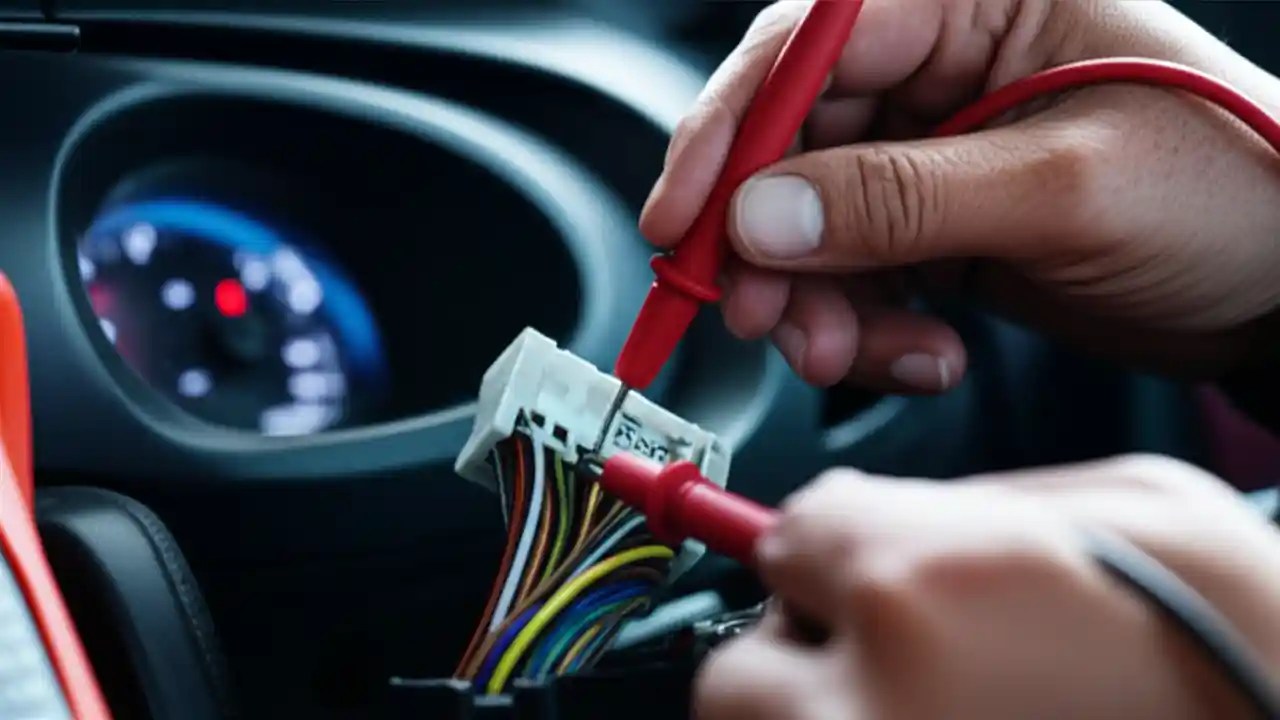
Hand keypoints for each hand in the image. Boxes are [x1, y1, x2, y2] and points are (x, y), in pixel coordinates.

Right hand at [641, 0, 1279, 391]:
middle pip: (792, 142)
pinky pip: (856, 272)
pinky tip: (920, 354)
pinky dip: (866, 325)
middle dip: (768, 243)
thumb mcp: (1061, 189)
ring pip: (812, 220)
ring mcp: (933, 151)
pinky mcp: (936, 224)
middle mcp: (942, 65)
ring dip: (815, 301)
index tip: (685, 220)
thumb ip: (903, 198)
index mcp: (974, 2)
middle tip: (764, 319)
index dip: (730, 129)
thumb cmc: (1227, 194)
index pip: (810, 44)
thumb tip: (761, 216)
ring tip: (852, 355)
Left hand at [694, 455, 1279, 719]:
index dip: (830, 545)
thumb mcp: (1120, 504)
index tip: (844, 561)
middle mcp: (874, 707)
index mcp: (921, 591)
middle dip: (802, 650)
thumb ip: (964, 508)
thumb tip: (878, 518)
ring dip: (814, 713)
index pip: (788, 535)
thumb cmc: (1244, 640)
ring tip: (917, 703)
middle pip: (741, 667)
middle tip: (878, 650)